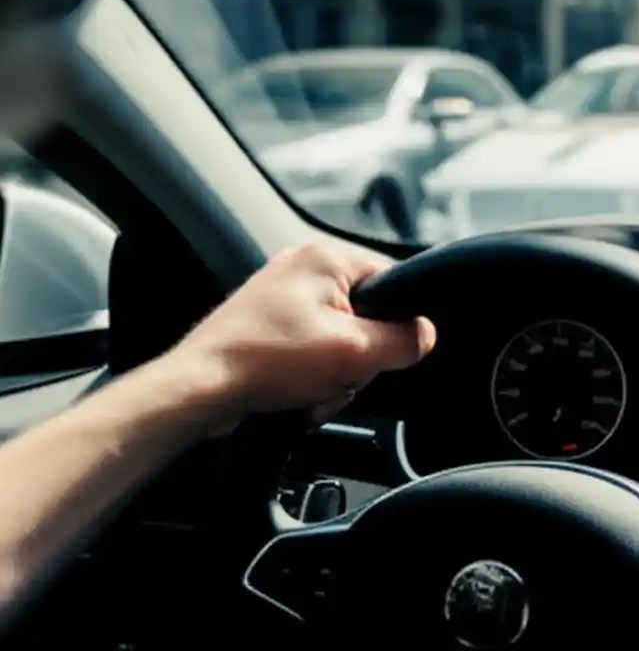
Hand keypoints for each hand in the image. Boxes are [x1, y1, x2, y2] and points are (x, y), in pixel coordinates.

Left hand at [170, 244, 434, 429]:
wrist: (200, 391)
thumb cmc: (265, 361)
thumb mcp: (355, 353)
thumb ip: (404, 341)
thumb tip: (426, 335)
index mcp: (325, 257)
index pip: (394, 284)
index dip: (396, 326)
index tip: (379, 354)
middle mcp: (302, 268)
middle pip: (368, 320)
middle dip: (357, 360)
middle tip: (334, 375)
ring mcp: (281, 298)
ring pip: (341, 343)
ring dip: (334, 377)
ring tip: (308, 388)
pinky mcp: (267, 328)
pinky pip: (313, 354)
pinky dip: (311, 379)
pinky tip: (294, 393)